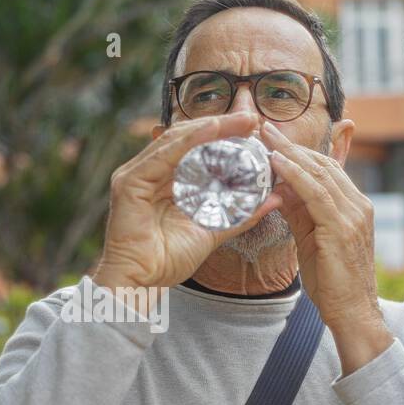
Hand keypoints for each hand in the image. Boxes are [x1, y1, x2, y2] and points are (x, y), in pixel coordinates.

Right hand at [93, 111, 281, 292]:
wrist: (140, 284)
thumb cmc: (168, 260)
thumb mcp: (213, 231)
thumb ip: (240, 214)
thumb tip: (274, 198)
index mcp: (164, 180)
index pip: (195, 149)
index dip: (224, 137)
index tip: (255, 131)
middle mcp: (148, 172)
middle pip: (186, 139)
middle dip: (221, 127)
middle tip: (252, 120)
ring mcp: (136, 175)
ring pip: (176, 141)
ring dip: (210, 128)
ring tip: (240, 121)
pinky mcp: (129, 183)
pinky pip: (162, 155)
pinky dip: (189, 141)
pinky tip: (213, 130)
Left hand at [258, 120, 392, 372]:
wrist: (352, 312)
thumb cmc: (331, 281)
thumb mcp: (311, 239)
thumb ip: (300, 213)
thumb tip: (278, 190)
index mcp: (354, 206)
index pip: (327, 169)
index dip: (300, 152)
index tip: (273, 137)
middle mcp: (358, 205)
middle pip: (323, 164)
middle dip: (292, 144)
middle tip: (264, 127)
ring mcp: (354, 214)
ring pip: (320, 173)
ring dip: (290, 153)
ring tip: (265, 137)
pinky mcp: (343, 227)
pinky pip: (316, 193)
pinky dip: (296, 174)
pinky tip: (277, 163)